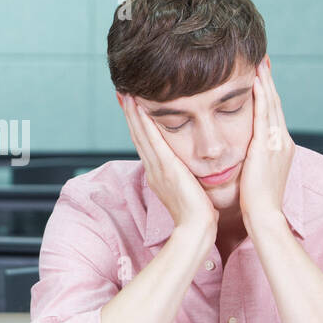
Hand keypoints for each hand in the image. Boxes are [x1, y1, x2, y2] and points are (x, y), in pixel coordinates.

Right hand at [118, 92, 217, 244]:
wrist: (196, 228)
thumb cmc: (199, 214)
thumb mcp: (189, 191)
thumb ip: (185, 178)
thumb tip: (189, 170)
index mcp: (157, 174)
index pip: (145, 144)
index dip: (137, 125)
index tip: (134, 107)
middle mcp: (153, 169)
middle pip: (137, 136)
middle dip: (130, 114)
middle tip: (123, 93)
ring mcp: (157, 168)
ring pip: (141, 135)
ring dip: (133, 113)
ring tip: (128, 94)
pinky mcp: (165, 167)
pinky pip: (152, 140)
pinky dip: (144, 122)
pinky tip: (141, 107)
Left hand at [239, 58, 294, 230]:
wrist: (264, 216)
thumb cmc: (257, 202)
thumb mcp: (257, 173)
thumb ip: (254, 158)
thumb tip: (245, 152)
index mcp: (280, 148)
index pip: (273, 114)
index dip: (268, 94)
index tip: (262, 76)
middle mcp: (282, 141)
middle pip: (275, 104)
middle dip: (269, 81)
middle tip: (263, 60)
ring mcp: (277, 143)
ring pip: (272, 105)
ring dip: (266, 82)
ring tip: (259, 62)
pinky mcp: (267, 146)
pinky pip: (264, 115)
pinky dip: (261, 96)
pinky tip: (255, 81)